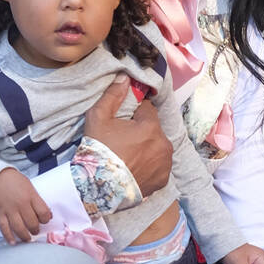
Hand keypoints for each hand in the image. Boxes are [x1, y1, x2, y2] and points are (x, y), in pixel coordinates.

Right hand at [0, 167, 52, 243]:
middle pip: (32, 223)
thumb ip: (37, 200)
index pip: (43, 212)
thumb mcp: (29, 187)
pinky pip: (4, 228)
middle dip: (35, 229)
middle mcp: (20, 204)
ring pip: (19, 228)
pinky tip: (13, 242)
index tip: (45, 220)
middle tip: (35, 230)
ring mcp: (9, 209)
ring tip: (27, 238)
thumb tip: (47, 215)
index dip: (46, 219)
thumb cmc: (15, 182)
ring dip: (25, 236)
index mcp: (30, 196)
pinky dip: (9, 237)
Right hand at [82, 76, 171, 197]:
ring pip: (158, 147)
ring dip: (148, 148)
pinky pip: (159, 166)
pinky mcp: (163, 180)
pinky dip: (150, 166)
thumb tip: (125, 77)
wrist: (99, 187)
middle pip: (154, 130)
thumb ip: (113, 95)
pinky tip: (135, 169)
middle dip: (142, 132)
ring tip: (129, 157)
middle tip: (123, 142)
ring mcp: (165, 164)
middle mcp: (164, 145)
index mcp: (151, 127)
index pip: (147, 110)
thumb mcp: (99, 117)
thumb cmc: (98, 149)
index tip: (122, 122)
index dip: (134, 114)